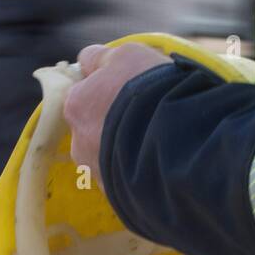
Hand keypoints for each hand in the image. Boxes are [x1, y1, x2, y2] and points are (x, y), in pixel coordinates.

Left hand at [64, 43, 170, 183]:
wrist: (179, 144)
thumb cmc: (150, 91)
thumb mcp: (128, 55)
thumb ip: (101, 58)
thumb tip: (87, 60)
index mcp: (76, 107)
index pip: (82, 92)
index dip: (106, 89)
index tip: (129, 89)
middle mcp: (79, 144)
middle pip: (95, 128)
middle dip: (115, 124)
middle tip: (147, 117)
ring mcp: (99, 175)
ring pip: (111, 158)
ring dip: (127, 150)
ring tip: (158, 144)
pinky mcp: (121, 199)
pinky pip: (128, 181)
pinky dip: (140, 173)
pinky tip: (161, 165)